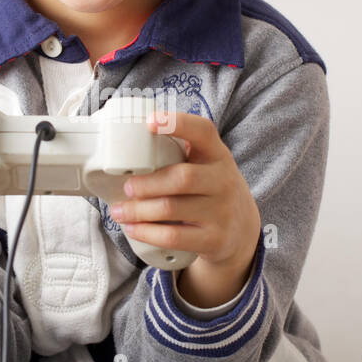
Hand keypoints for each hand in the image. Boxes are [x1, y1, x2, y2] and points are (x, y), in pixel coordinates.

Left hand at [108, 110, 261, 274]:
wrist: (242, 230)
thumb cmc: (211, 190)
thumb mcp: (207, 166)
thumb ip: (180, 154)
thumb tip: (129, 151)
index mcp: (217, 154)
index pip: (203, 131)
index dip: (177, 123)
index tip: (150, 123)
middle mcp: (223, 180)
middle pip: (182, 177)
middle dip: (147, 183)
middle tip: (127, 187)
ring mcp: (221, 211)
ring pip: (171, 209)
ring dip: (138, 210)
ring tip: (119, 211)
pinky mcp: (215, 239)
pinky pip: (174, 236)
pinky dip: (147, 233)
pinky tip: (133, 228)